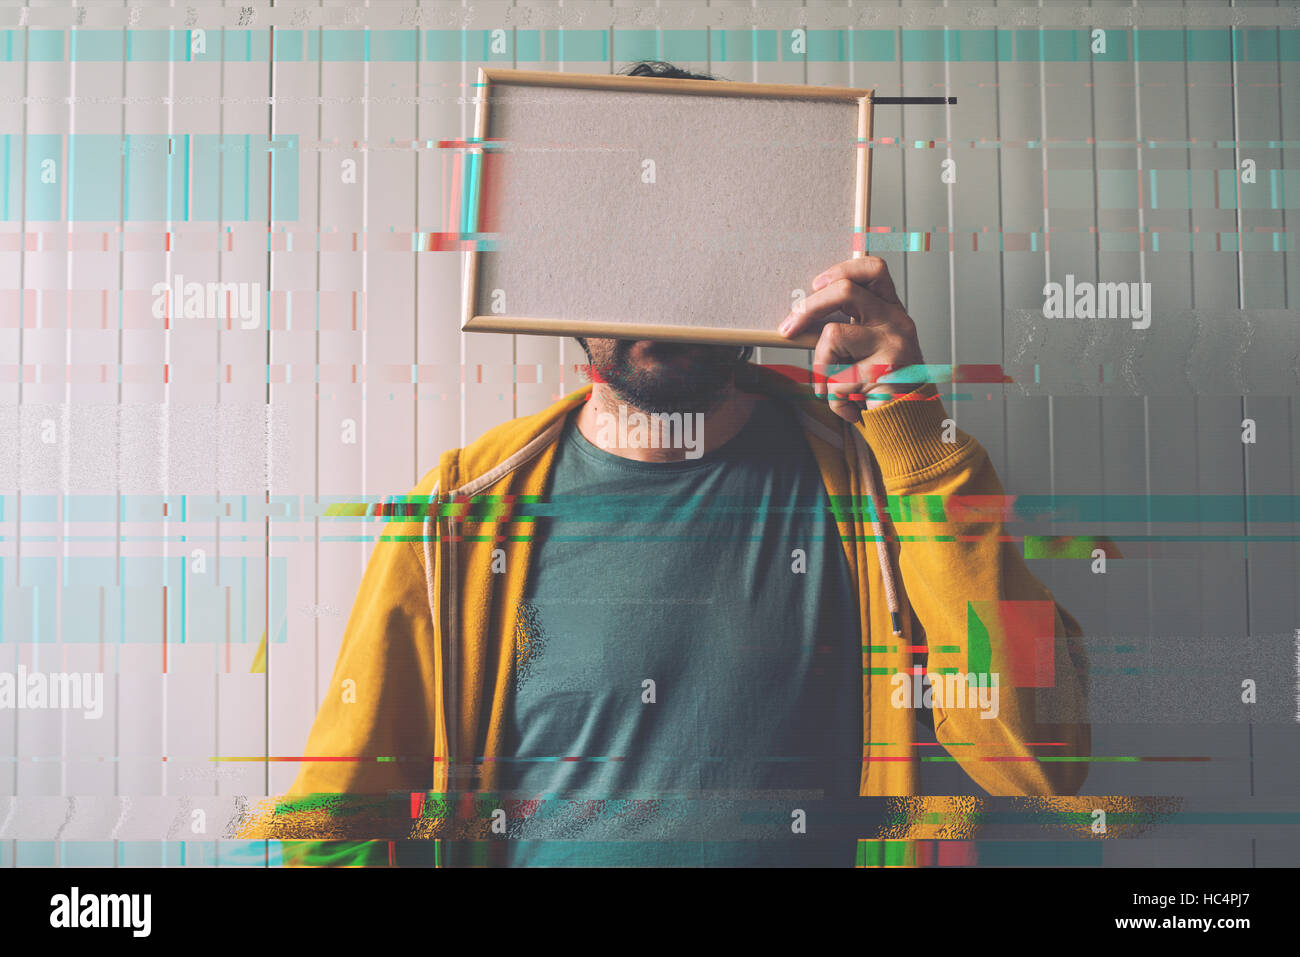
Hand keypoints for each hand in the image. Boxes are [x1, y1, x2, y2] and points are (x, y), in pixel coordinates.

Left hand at [777, 256, 924, 421]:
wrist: (909, 423)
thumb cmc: (881, 386)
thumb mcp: (865, 348)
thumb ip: (844, 327)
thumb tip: (800, 317)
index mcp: (891, 310)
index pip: (873, 269)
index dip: (840, 270)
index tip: (815, 285)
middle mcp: (896, 321)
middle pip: (844, 290)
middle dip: (807, 308)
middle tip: (788, 329)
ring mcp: (892, 344)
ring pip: (831, 335)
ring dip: (822, 366)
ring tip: (837, 387)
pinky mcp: (883, 371)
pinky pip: (834, 379)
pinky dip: (833, 399)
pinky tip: (852, 406)